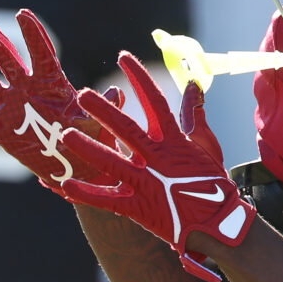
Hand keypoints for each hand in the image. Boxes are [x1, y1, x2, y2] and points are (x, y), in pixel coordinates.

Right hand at [0, 8, 116, 195]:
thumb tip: (114, 92)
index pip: (41, 53)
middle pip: (5, 56)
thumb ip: (101, 108)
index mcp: (53, 84)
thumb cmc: (94, 143)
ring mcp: (11, 108)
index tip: (23, 13)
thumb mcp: (99, 125)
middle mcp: (28, 89)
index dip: (33, 34)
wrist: (78, 171)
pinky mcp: (1, 131)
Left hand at [61, 55, 254, 281]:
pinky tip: (65, 185)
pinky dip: (87, 193)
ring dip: (88, 149)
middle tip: (83, 94)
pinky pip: (107, 200)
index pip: (155, 101)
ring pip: (111, 162)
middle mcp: (156, 158)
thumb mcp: (205, 143)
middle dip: (104, 112)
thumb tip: (194, 84)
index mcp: (173, 140)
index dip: (140, 78)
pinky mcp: (138, 208)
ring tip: (67, 134)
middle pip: (126, 130)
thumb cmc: (211, 181)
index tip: (123, 57)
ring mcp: (146, 183)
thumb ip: (194, 113)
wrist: (217, 224)